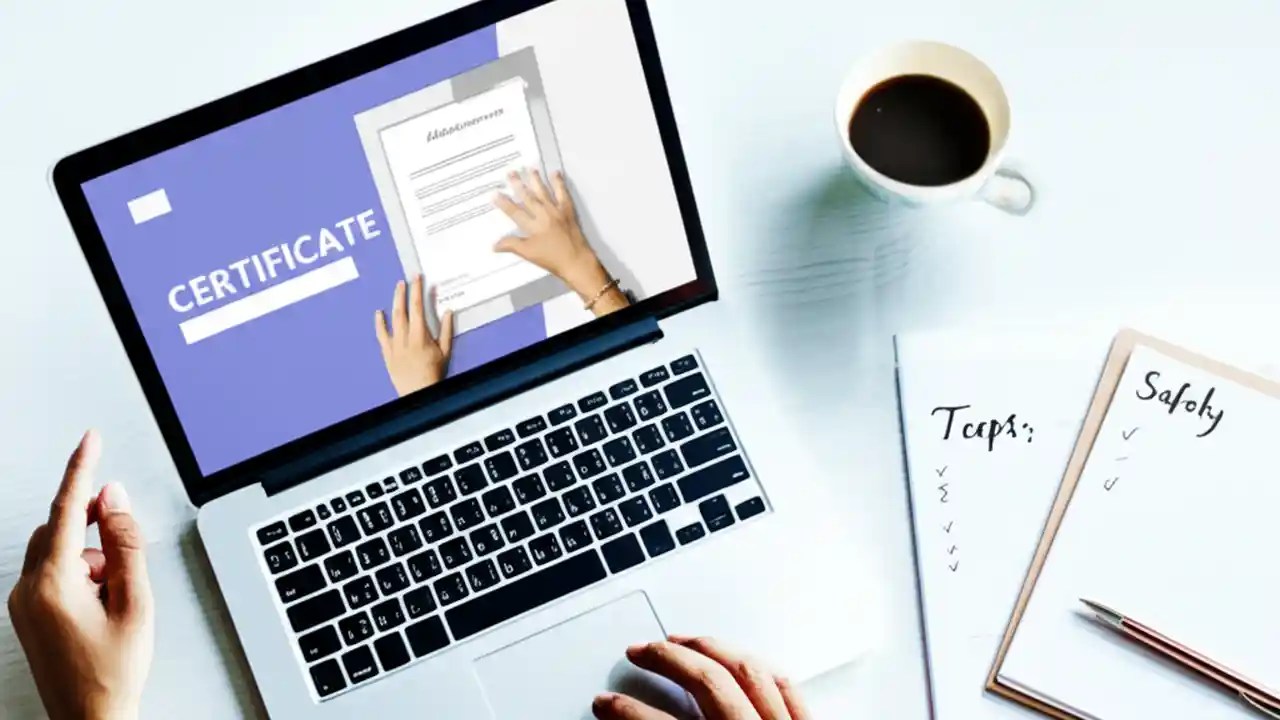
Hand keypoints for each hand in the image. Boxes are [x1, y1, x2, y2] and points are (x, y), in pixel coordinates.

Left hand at [8, 430, 154, 719]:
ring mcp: (24, 604)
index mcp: (52, 585)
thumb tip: (115, 502)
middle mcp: (28, 591)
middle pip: (60, 527)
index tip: (90, 439)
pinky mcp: (28, 615)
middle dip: (95, 524)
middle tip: (126, 536)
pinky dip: (81, 573)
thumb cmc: (113, 673)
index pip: (68, 509)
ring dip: (90, 554)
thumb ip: (126, 544)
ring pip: (58, 550)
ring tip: (119, 591)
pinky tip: (104, 600)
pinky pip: (52, 573)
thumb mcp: (136, 603)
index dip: (82, 469)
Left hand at [375, 275, 454, 396]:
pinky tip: (378, 313)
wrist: (418, 392)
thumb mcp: (445, 351)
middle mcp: (405, 338)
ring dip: (394, 302)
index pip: (417, 308)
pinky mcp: (387, 353)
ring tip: (396, 290)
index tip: (417, 279)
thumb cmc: (433, 373)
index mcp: (420, 336)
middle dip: (403, 292)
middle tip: (404, 280)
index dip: (417, 291)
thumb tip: (448, 312)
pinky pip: (381, 335)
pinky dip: (379, 323)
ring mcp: (394, 345)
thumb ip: (446, 330)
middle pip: (402, 310)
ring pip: (392, 319)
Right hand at [493, 168, 628, 316]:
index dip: (504, 203)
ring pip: (544, 192)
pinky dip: (559, 183)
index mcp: (533, 226)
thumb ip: (512, 245)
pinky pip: (562, 193)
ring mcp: (557, 211)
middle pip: (528, 197)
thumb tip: (494, 245)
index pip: (514, 212)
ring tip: (530, 169)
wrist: (577, 262)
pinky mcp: (568, 211)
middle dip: (519, 185)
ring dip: (536, 180)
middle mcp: (543, 215)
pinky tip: (555, 173)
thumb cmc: (552, 259)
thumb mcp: (529, 254)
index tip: (495, 194)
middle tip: (511, 173)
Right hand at [594, 636, 811, 719]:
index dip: (626, 712)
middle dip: (667, 659)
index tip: (605, 704)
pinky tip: (742, 661)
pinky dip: (761, 669)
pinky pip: (788, 689)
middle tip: (639, 651)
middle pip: (708, 682)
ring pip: (749, 672)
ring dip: (710, 650)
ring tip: (682, 640)